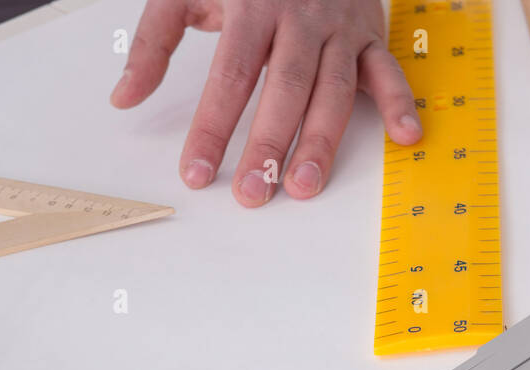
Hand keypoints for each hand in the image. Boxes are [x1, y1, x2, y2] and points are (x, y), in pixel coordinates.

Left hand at [111, 0, 421, 205]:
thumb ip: (155, 42)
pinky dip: (399, 103)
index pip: (229, 77)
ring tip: (304, 187)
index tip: (197, 172)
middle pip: (284, 89)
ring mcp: (338, 27)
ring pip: (332, 90)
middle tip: (253, 192)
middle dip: (268, 145)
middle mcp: (300, 18)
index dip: (212, 127)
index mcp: (251, 6)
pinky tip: (405, 138)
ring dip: (321, 141)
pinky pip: (388, 71)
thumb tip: (124, 97)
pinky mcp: (369, 34)